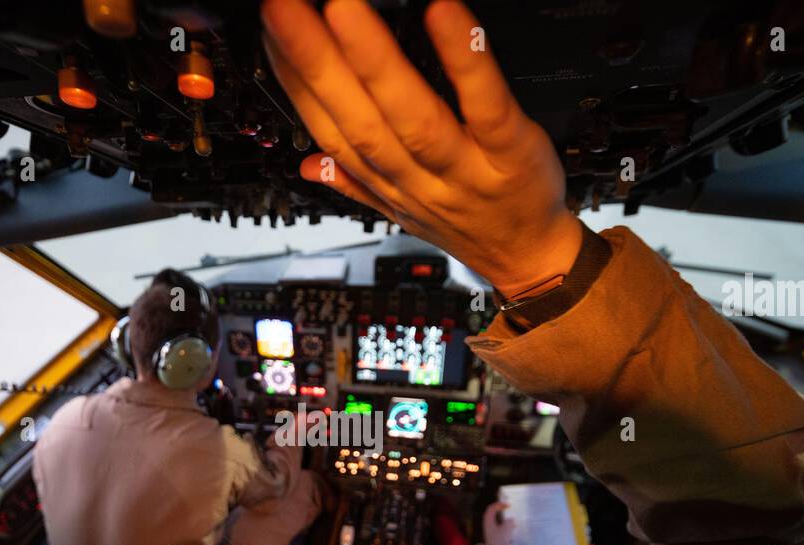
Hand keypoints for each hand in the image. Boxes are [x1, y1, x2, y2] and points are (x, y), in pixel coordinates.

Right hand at [261, 0, 581, 297]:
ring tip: (343, 7)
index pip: (329, 131)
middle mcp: (416, 178)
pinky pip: (487, 107)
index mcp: (385, 184)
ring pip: (411, 117)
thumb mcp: (404, 213)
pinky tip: (447, 15)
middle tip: (285, 5)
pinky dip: (467, 63)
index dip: (295, 82)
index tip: (273, 29)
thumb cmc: (471, 227)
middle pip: (357, 121)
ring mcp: (465, 167)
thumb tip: (308, 164)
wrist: (531, 259)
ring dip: (372, 61)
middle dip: (316, 61)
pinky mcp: (514, 152)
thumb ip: (355, 183)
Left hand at [482, 501, 513, 544]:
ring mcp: (492, 533)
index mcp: (488, 521)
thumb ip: (509, 523)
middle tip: (509, 510)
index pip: (491, 508)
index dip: (499, 504)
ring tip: (514, 522)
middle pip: (494, 515)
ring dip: (506, 520)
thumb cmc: (500, 541)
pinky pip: (502, 530)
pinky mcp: (496, 539)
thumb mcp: (506, 529)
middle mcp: (489, 526)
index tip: (509, 506)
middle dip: (502, 511)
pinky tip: (514, 532)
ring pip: (498, 523)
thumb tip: (511, 520)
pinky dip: (508, 528)